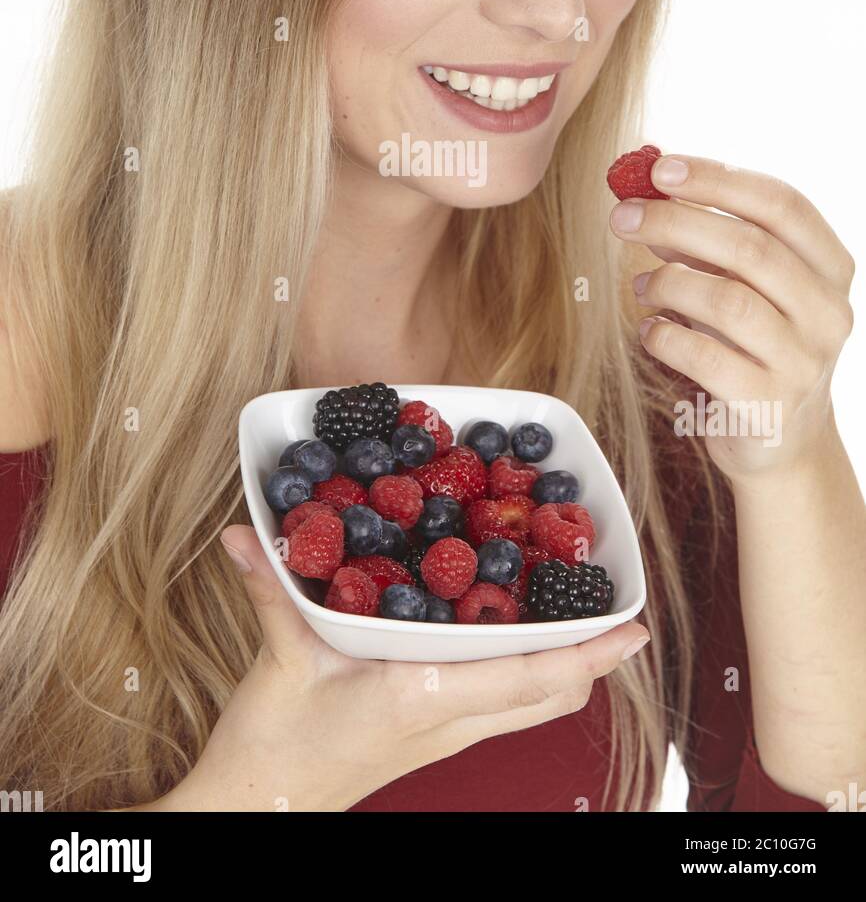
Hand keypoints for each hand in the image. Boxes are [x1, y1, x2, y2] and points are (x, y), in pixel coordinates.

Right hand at [158, 524, 649, 811]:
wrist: (259, 808)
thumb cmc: (275, 746)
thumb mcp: (279, 658)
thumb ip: (272, 588)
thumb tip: (247, 533)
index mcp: (421, 694)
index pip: (524, 675)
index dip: (585, 653)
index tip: (634, 630)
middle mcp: (447, 719)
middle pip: (548, 698)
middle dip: (591, 662)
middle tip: (618, 615)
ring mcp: (444, 735)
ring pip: (530, 708)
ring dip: (563, 670)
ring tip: (581, 622)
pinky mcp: (430, 738)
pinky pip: (500, 708)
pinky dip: (524, 676)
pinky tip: (513, 641)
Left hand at [609, 154, 854, 484]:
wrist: (780, 440)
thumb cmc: (752, 344)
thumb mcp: (742, 283)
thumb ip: (707, 237)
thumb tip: (646, 184)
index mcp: (830, 266)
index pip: (782, 204)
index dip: (718, 180)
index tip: (660, 169)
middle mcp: (827, 311)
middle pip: (750, 247)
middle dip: (675, 222)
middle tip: (623, 215)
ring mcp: (803, 362)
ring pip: (728, 301)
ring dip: (668, 283)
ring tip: (640, 286)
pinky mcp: (768, 406)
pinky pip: (706, 357)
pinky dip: (665, 335)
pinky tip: (650, 330)